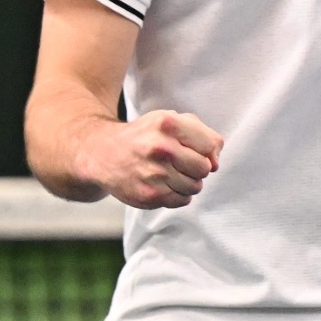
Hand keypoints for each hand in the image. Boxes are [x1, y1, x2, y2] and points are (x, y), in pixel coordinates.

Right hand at [75, 110, 224, 209]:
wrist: (103, 154)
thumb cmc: (146, 136)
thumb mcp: (171, 120)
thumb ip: (202, 135)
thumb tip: (216, 164)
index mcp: (168, 123)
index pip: (210, 145)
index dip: (206, 150)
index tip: (192, 150)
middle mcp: (160, 148)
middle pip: (204, 168)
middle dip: (196, 167)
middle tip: (179, 163)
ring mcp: (154, 173)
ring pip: (195, 187)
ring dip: (187, 182)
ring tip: (168, 173)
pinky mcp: (149, 196)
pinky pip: (182, 200)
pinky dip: (177, 195)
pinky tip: (162, 184)